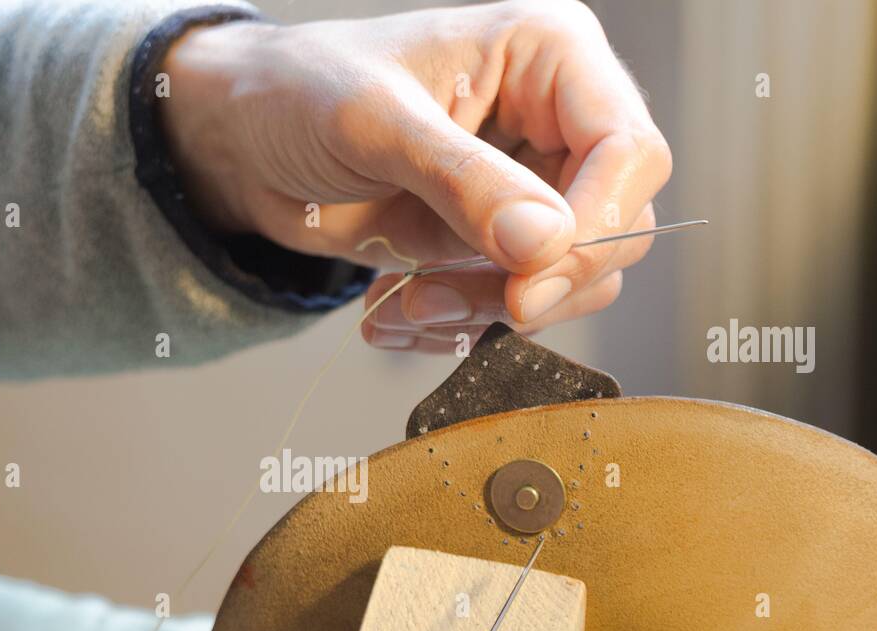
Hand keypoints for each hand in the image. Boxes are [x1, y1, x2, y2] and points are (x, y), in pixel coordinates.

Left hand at [161, 1, 671, 348]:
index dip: (596, 225)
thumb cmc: (302, 93)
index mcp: (550, 58)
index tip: (529, 281)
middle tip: (443, 299)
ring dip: (485, 312)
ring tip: (403, 307)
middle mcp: (555, 123)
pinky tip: (394, 316)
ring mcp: (527, 190)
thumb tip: (545, 243)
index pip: (630, 150)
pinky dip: (457, 327)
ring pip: (567, 281)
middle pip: (612, 229)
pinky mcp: (492, 244)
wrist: (246, 143)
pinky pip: (512, 306)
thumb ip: (463, 181)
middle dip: (531, 283)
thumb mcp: (376, 125)